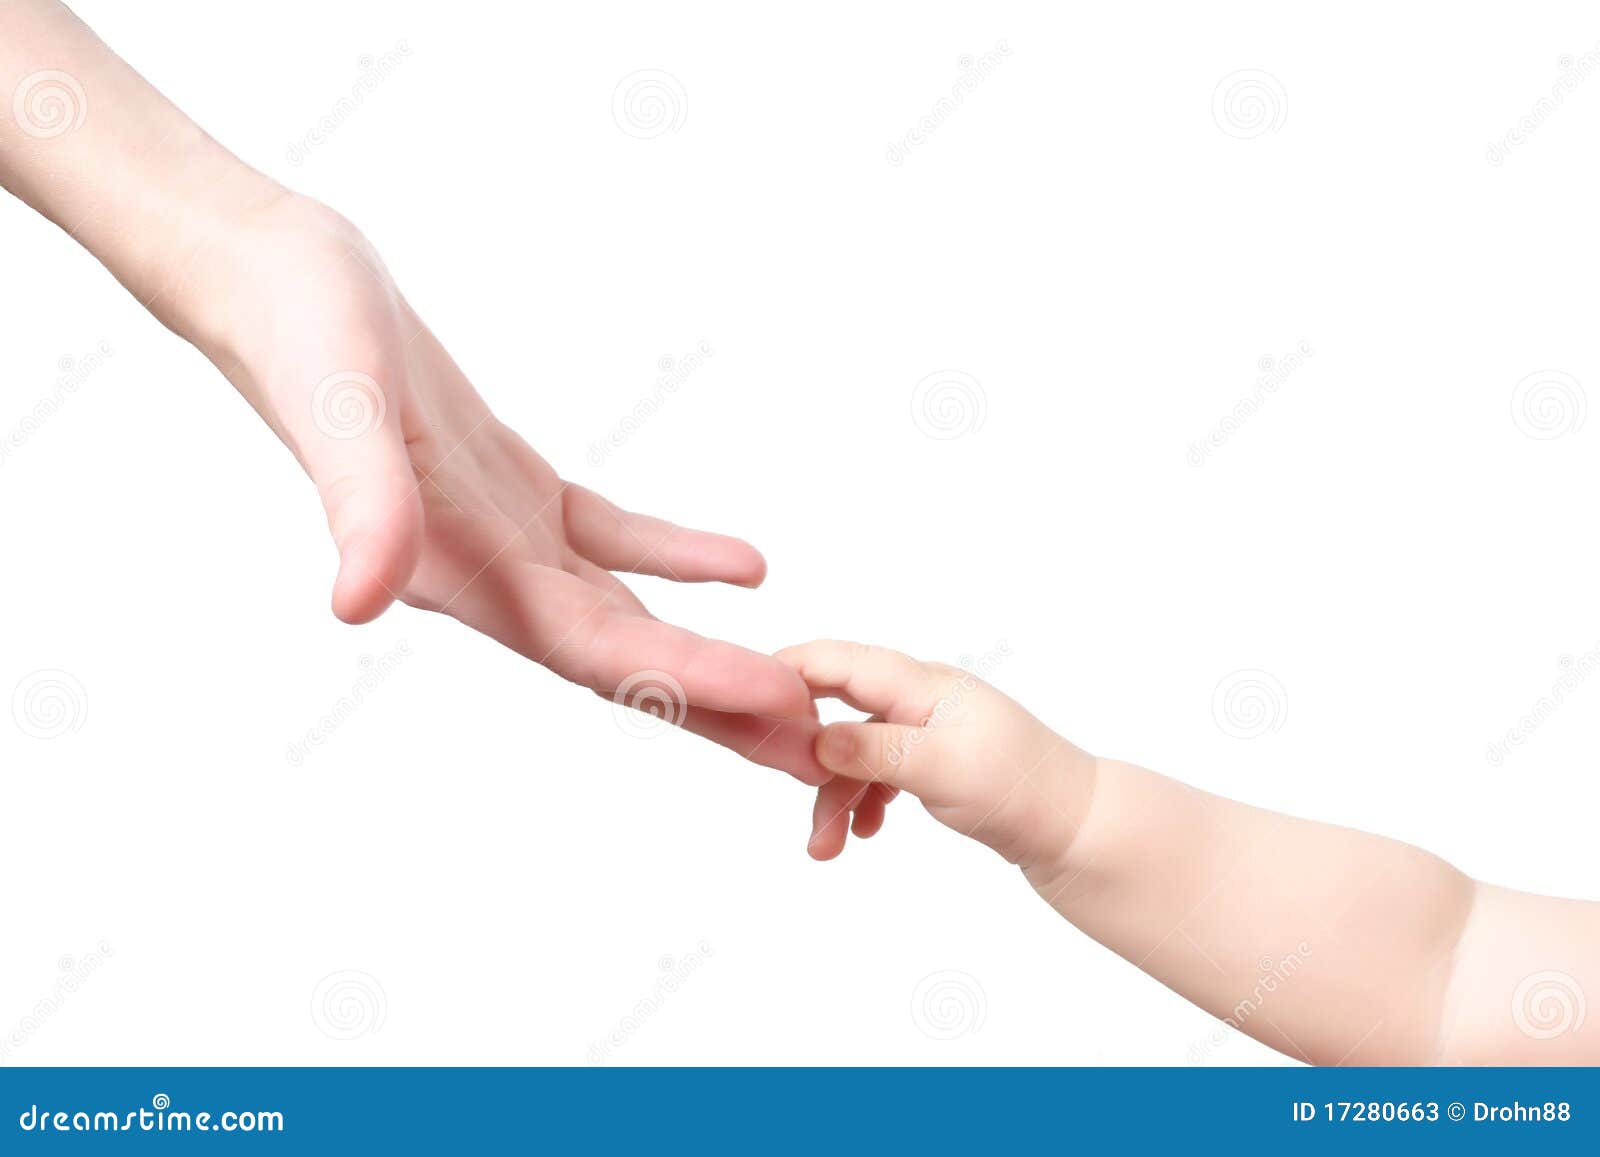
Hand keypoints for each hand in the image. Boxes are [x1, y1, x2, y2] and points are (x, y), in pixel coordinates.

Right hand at [173, 192, 829, 782]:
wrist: (278, 288)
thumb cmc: (301, 337)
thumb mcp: (339, 411)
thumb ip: (358, 507)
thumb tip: (359, 605)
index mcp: (457, 574)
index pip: (597, 649)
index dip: (691, 681)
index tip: (784, 708)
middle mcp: (490, 576)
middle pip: (630, 662)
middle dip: (724, 708)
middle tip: (823, 751)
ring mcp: (506, 537)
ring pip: (629, 617)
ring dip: (709, 659)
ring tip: (795, 699)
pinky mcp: (516, 490)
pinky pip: (613, 538)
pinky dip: (676, 558)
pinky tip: (744, 566)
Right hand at [775, 641, 1094, 866]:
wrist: (1076, 828)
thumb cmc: (1020, 788)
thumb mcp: (940, 769)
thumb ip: (873, 750)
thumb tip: (814, 738)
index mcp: (921, 684)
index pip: (837, 661)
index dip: (784, 673)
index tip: (742, 702)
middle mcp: (919, 697)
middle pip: (837, 710)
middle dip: (806, 755)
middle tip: (784, 793)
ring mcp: (924, 728)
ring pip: (853, 750)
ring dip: (833, 794)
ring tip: (826, 847)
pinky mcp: (931, 759)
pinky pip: (876, 771)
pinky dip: (862, 800)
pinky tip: (861, 832)